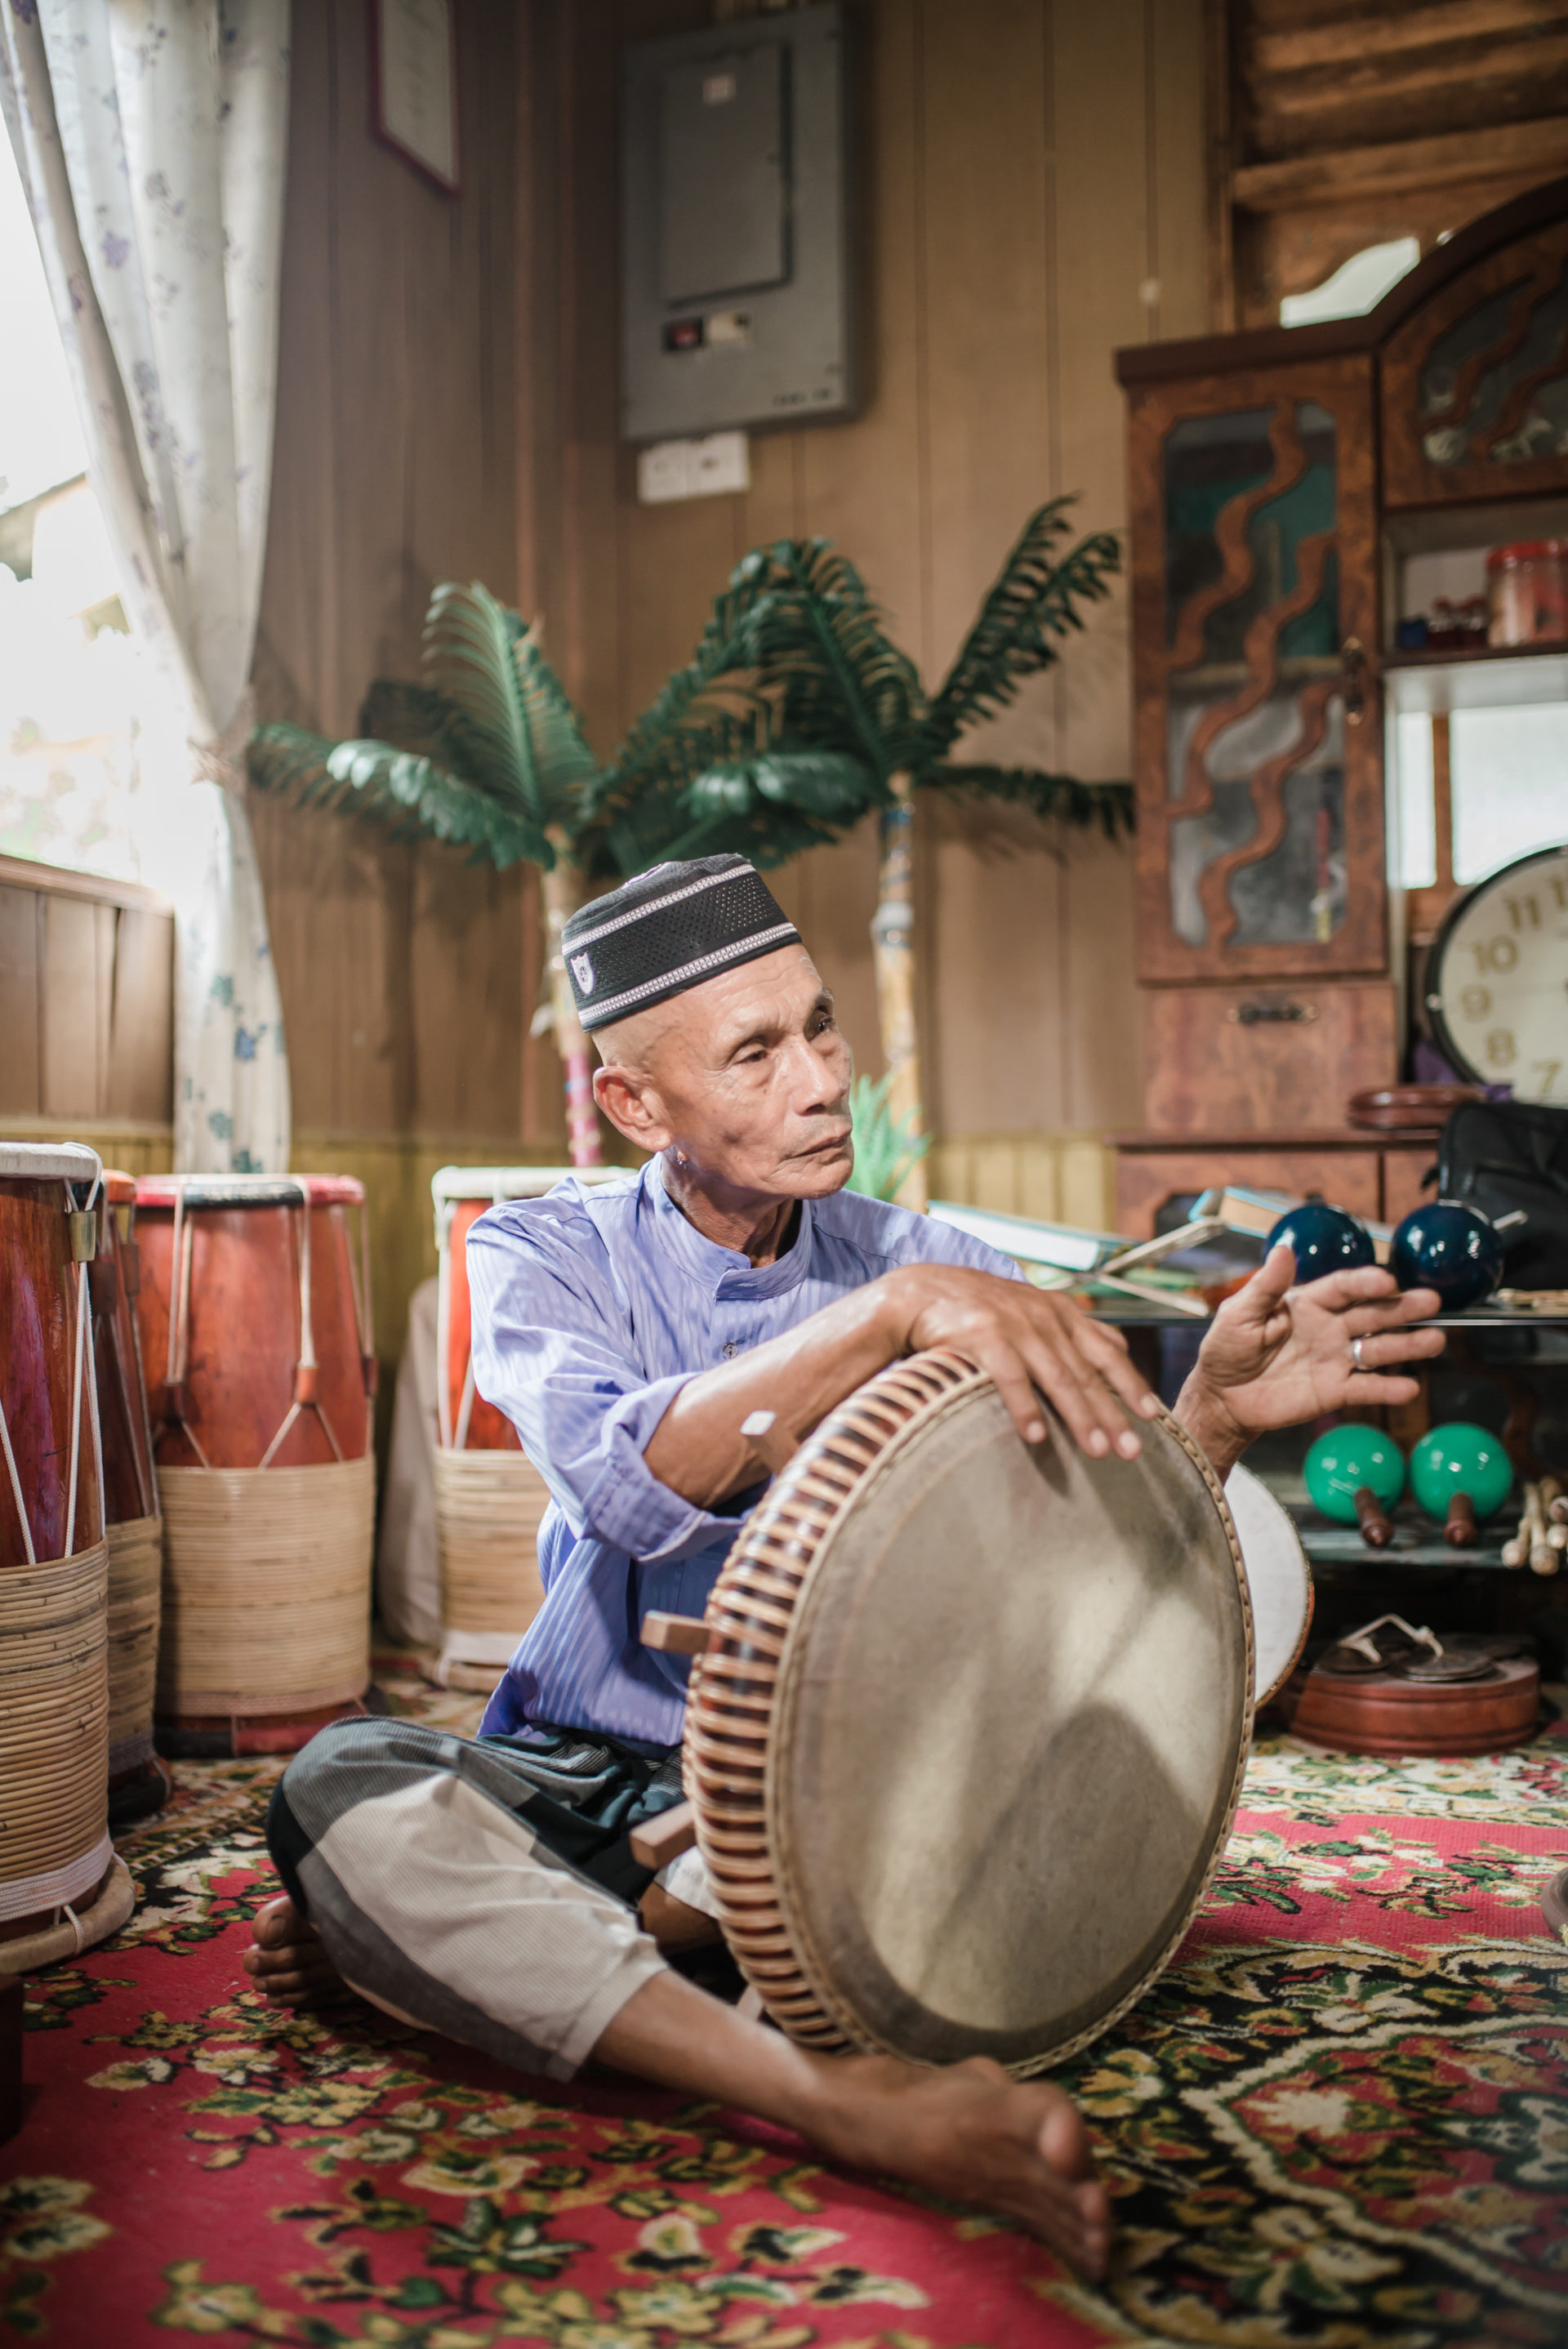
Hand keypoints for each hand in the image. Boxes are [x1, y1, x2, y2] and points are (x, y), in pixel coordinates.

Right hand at [887, 1264, 1162, 1460]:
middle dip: (1113, 1414)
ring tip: (1097, 1451)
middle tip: (1132, 1452)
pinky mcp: (982, 1335)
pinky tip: (1035, 1436)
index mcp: (1060, 1312)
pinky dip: (1024, 1407)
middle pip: (1087, 1373)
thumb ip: (1075, 1327)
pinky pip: (1010, 1377)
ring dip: (1080, 1417)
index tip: (1153, 1418)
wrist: (920, 1290)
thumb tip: (1120, 1346)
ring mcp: (1014, 1325)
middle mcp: (1044, 1317)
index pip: (1107, 1352)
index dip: (1131, 1385)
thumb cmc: (981, 1307)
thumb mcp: (1034, 1306)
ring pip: (1057, 1377)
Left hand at [1176, 1243, 1444, 1477]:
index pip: (1343, 1287)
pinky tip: (1409, 1388)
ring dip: (1407, 1345)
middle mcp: (1329, 1328)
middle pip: (1371, 1314)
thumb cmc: (1227, 1349)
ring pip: (1377, 1349)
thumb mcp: (1238, 1314)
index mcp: (1307, 1303)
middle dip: (1401, 1307)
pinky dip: (1387, 1388)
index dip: (1365, 1283)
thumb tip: (1282, 1249)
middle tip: (1431, 1302)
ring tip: (1435, 1341)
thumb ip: (1265, 1287)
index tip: (1387, 1280)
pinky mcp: (1335, 1390)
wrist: (1222, 1397)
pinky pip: (1365, 1388)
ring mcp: (1335, 1359)